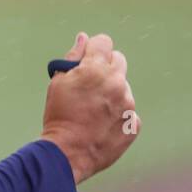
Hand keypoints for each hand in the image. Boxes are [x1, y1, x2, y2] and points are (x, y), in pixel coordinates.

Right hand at [40, 32, 139, 183]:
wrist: (67, 153)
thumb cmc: (58, 116)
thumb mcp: (57, 83)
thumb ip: (72, 58)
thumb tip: (83, 39)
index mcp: (95, 69)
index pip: (104, 42)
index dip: (93, 48)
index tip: (87, 57)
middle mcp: (116, 83)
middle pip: (118, 60)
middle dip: (105, 66)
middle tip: (90, 83)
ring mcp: (128, 104)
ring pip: (123, 87)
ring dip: (111, 92)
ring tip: (92, 110)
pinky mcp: (134, 123)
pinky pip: (128, 111)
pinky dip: (117, 114)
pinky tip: (101, 124)